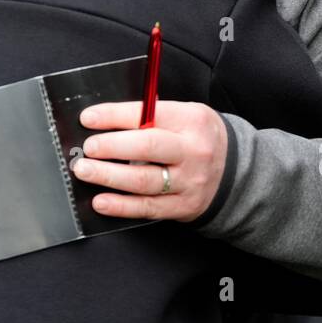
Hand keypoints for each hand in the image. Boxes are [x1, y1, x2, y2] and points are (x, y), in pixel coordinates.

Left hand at [70, 100, 227, 221]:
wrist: (236, 171)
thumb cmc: (198, 138)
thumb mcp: (186, 116)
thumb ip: (152, 116)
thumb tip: (106, 119)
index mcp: (191, 120)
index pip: (148, 114)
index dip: (114, 115)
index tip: (88, 118)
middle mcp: (192, 150)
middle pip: (147, 147)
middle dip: (111, 146)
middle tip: (87, 148)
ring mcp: (189, 181)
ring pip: (143, 180)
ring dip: (109, 176)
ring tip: (85, 171)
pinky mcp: (183, 206)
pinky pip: (147, 207)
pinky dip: (121, 206)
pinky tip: (101, 201)